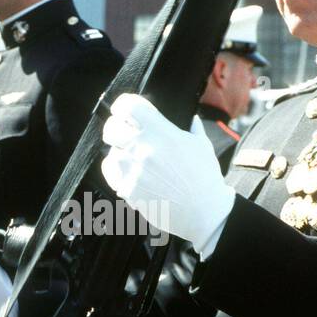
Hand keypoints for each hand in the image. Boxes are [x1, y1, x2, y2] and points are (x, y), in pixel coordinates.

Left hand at [101, 93, 234, 254]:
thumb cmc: (205, 177)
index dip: (122, 104)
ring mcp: (133, 169)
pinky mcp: (128, 189)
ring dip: (119, 153)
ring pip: (111, 153)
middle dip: (115, 128)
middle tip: (122, 133)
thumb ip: (193, 129)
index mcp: (161, 132)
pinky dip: (117, 172)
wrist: (203, 212)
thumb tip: (192, 118)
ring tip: (133, 160)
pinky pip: (111, 173)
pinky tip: (129, 174)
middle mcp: (143, 148)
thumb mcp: (202, 146)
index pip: (130, 106)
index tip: (122, 109)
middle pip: (112, 128)